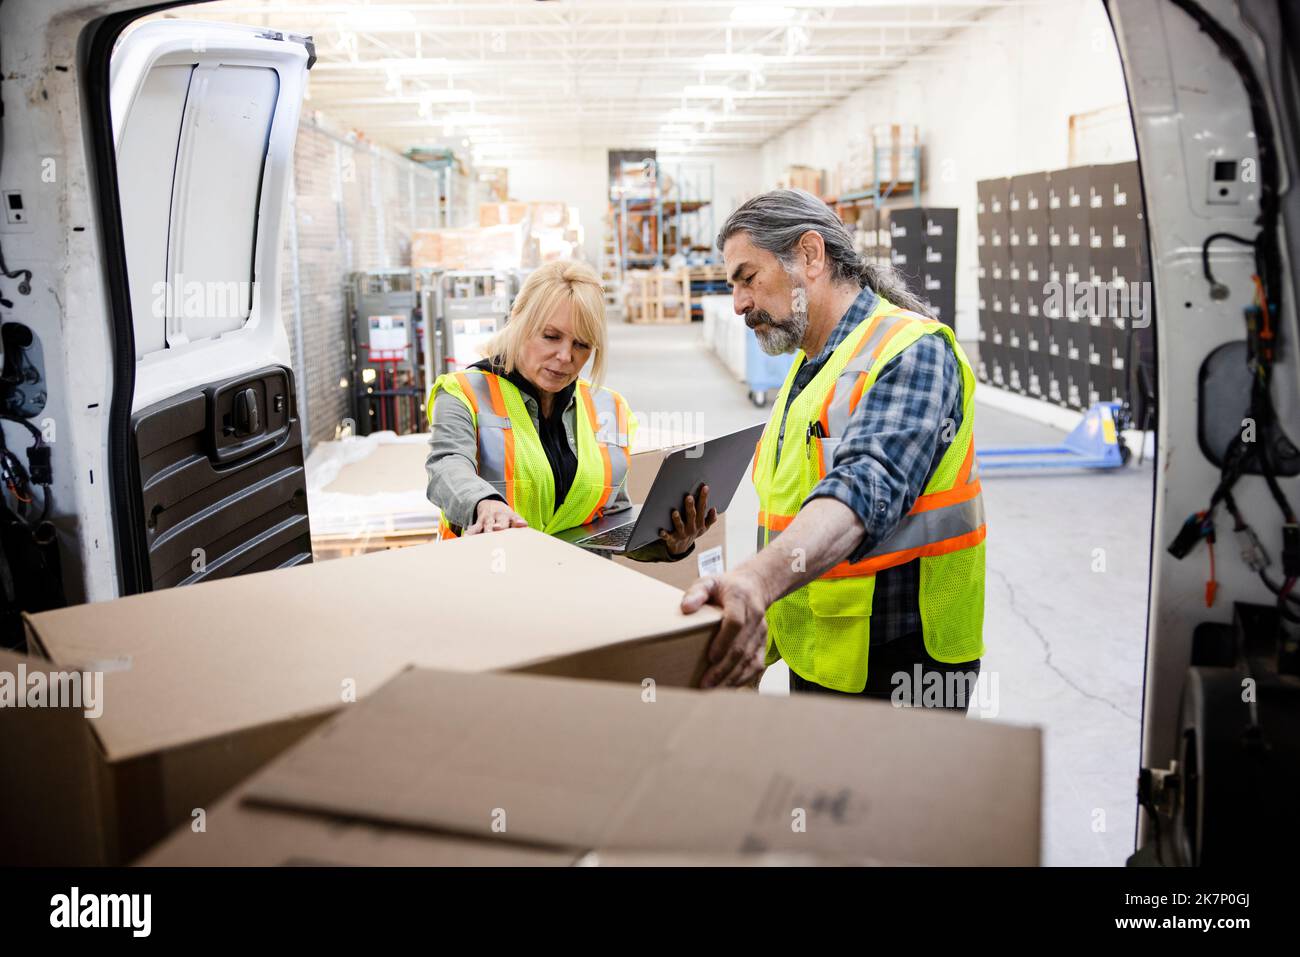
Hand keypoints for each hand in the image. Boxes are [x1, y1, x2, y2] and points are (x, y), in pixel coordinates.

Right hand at [465, 499, 528, 534]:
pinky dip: (470, 533)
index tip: (521, 524)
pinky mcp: (479, 522)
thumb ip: (518, 521)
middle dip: (500, 527)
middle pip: (500, 523)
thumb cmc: (505, 516)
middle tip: (499, 530)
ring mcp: (488, 519)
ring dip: (486, 530)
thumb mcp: (513, 517)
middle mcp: (499, 516)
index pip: (515, 519)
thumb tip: (525, 524)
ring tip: (486, 536)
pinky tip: (466, 538)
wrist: (491, 504)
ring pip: (487, 525)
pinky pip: (474, 528)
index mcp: (509, 516)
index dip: (518, 522)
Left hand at [658, 485, 717, 555]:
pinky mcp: (672, 539)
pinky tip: (661, 531)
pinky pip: (667, 537)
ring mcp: (682, 534)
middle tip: (689, 496)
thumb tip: (714, 509)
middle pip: (691, 516)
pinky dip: (664, 535)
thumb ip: (710, 519)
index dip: (704, 498)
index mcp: (700, 523)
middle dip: (690, 506)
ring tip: (674, 512)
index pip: (702, 508)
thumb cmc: (693, 531)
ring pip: (679, 526)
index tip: (705, 487)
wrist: (682, 548)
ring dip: (677, 520)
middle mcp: (691, 528)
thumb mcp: (704, 528)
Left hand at [680, 568, 769, 687]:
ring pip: (750, 659)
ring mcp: (761, 632)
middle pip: (741, 646)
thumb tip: (686, 607)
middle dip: (723, 668)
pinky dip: (743, 678)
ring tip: (712, 690)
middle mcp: (754, 616)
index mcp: (740, 599)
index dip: (724, 641)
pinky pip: (756, 664)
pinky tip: (727, 687)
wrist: (754, 586)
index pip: (735, 622)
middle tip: (705, 684)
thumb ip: (696, 592)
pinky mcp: (763, 643)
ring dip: (732, 677)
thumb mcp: (709, 581)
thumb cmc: (726, 587)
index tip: (710, 657)